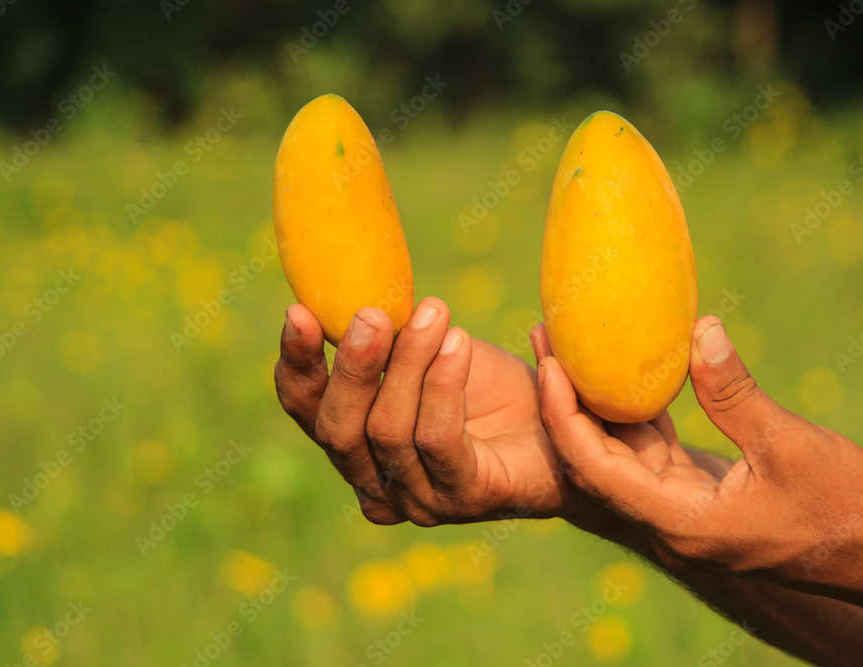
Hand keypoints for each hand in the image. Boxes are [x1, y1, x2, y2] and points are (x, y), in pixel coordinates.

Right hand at [274, 297, 585, 525]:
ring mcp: (419, 499)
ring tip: (436, 313)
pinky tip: (459, 344)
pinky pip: (437, 440)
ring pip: (388, 430)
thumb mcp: (425, 352)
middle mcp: (376, 482)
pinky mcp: (466, 498)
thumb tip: (346, 293)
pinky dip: (442, 386)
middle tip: (372, 314)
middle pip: (337, 428)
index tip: (299, 311)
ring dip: (410, 363)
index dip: (296, 363)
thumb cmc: (490, 387)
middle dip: (352, 367)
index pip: (305, 409)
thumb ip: (383, 339)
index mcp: (354, 445)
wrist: (565, 422)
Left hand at [537, 316, 862, 628]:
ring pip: (616, 453)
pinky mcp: (693, 491)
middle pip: (592, 460)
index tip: (550, 362)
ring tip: (568, 345)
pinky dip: (631, 412)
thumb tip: (699, 329)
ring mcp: (677, 506)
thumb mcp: (790, 447)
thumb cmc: (840, 507)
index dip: (564, 416)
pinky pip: (647, 450)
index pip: (595, 469)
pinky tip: (618, 369)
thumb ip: (736, 394)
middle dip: (562, 402)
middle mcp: (665, 519)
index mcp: (677, 521)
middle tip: (545, 340)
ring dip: (592, 404)